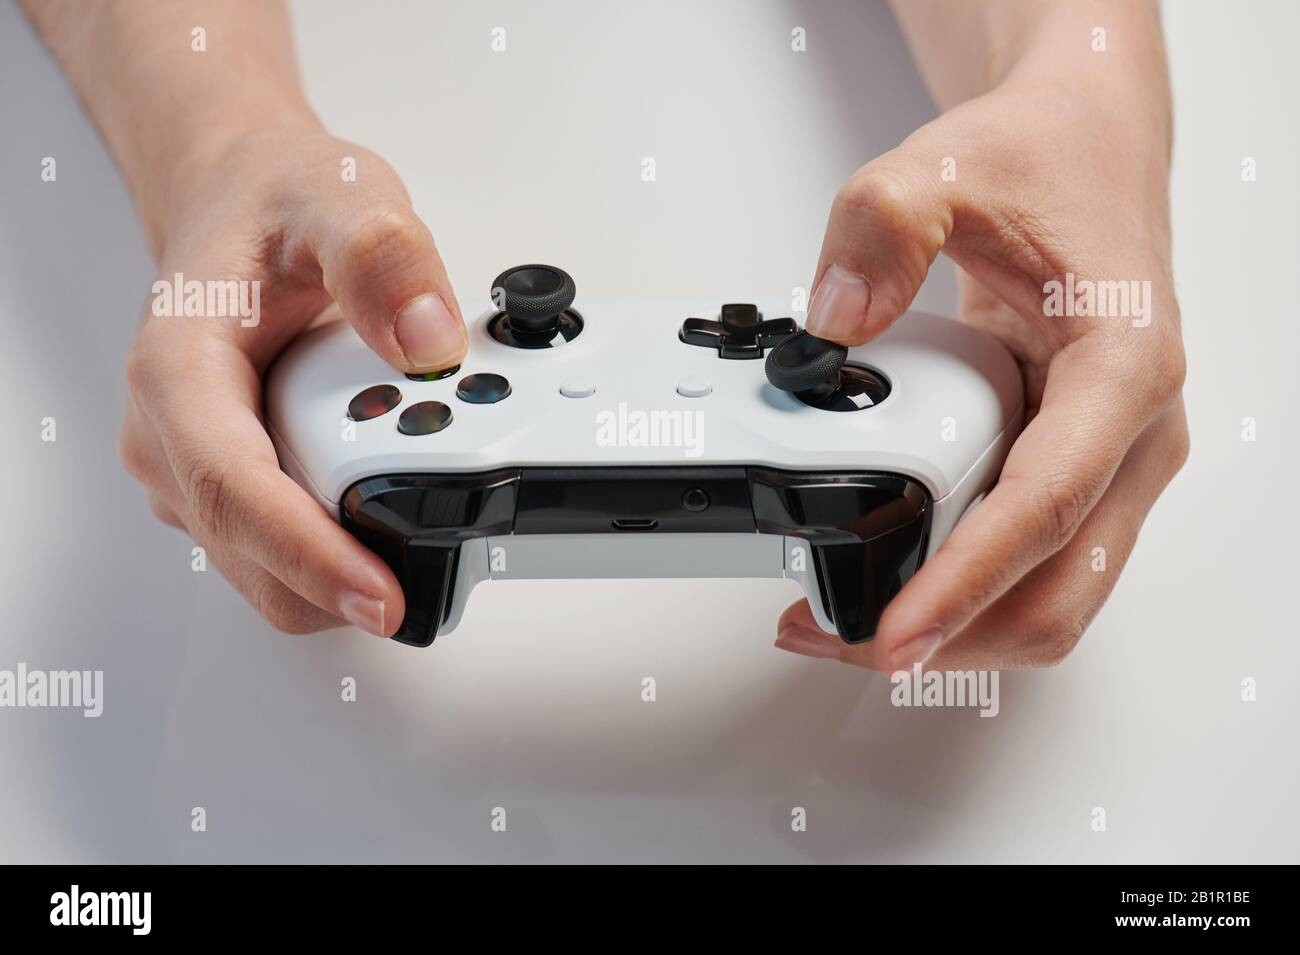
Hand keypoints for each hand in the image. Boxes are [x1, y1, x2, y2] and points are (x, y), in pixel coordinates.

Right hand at [119, 126, 466, 634]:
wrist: (244, 203)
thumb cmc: (273, 204)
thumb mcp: (339, 194)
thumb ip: (381, 257)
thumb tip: (425, 340)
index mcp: (178, 369)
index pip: (232, 489)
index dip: (307, 555)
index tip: (380, 597)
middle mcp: (173, 435)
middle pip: (252, 552)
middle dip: (342, 576)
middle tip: (439, 561)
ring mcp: (201, 471)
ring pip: (271, 568)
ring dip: (349, 561)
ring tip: (424, 501)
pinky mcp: (237, 487)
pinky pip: (290, 550)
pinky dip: (347, 546)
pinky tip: (395, 503)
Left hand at [775, 73, 1187, 670]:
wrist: (1086, 154)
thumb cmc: (1047, 163)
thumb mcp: (949, 164)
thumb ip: (882, 226)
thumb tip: (831, 325)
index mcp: (1125, 365)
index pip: (1048, 504)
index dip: (970, 581)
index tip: (899, 633)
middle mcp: (1133, 433)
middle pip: (1057, 589)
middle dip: (952, 637)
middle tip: (837, 641)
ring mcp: (1110, 463)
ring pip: (1049, 596)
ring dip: (956, 630)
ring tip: (842, 626)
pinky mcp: (1075, 473)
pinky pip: (1028, 564)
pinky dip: (962, 592)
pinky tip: (889, 579)